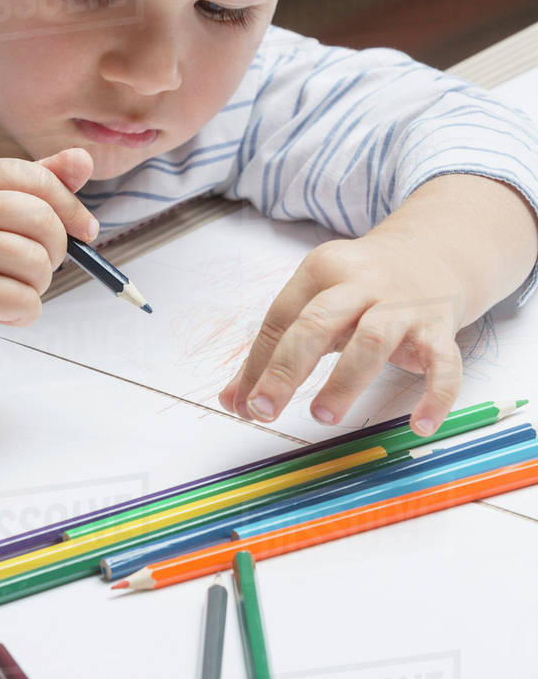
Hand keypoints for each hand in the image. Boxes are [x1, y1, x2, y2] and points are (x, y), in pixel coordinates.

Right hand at [0, 147, 97, 358]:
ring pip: (36, 262)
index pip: (37, 179)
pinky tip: (3, 312)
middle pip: (42, 220)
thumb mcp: (1, 210)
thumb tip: (84, 159)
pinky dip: (25, 312)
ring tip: (12, 288)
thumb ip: (43, 182)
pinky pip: (23, 300)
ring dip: (38, 284)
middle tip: (38, 266)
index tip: (86, 230)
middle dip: (55, 250)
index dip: (71, 207)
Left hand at [218, 229, 469, 437]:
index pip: (282, 317)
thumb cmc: (361, 288)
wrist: (433, 252)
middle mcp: (362, 283)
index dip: (259, 363)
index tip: (245, 405)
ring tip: (323, 416)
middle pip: (318, 321)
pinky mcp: (439, 328)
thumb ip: (275, 350)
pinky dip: (435, 395)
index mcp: (323, 270)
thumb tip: (234, 401)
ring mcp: (403, 304)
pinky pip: (443, 363)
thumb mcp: (317, 304)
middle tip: (265, 411)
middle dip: (287, 369)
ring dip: (346, 380)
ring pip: (373, 339)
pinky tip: (420, 426)